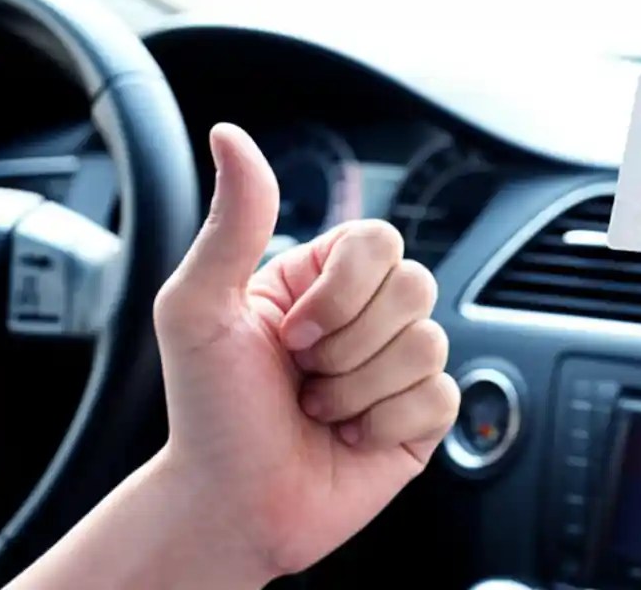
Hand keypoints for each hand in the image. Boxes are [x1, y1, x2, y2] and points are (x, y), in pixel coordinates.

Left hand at [150, 124, 458, 580]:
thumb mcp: (199, 307)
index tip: (290, 333)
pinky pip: (441, 396)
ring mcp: (401, 365)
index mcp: (321, 279)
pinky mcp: (423, 415)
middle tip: (303, 376)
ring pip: (429, 345)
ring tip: (319, 412)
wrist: (232, 505)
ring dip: (358, 392)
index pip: (380, 240)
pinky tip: (351, 438)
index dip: (343, 291)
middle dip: (349, 347)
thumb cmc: (209, 411)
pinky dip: (385, 425)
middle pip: (416, 287)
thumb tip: (232, 136)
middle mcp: (367, 315)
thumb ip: (233, 220)